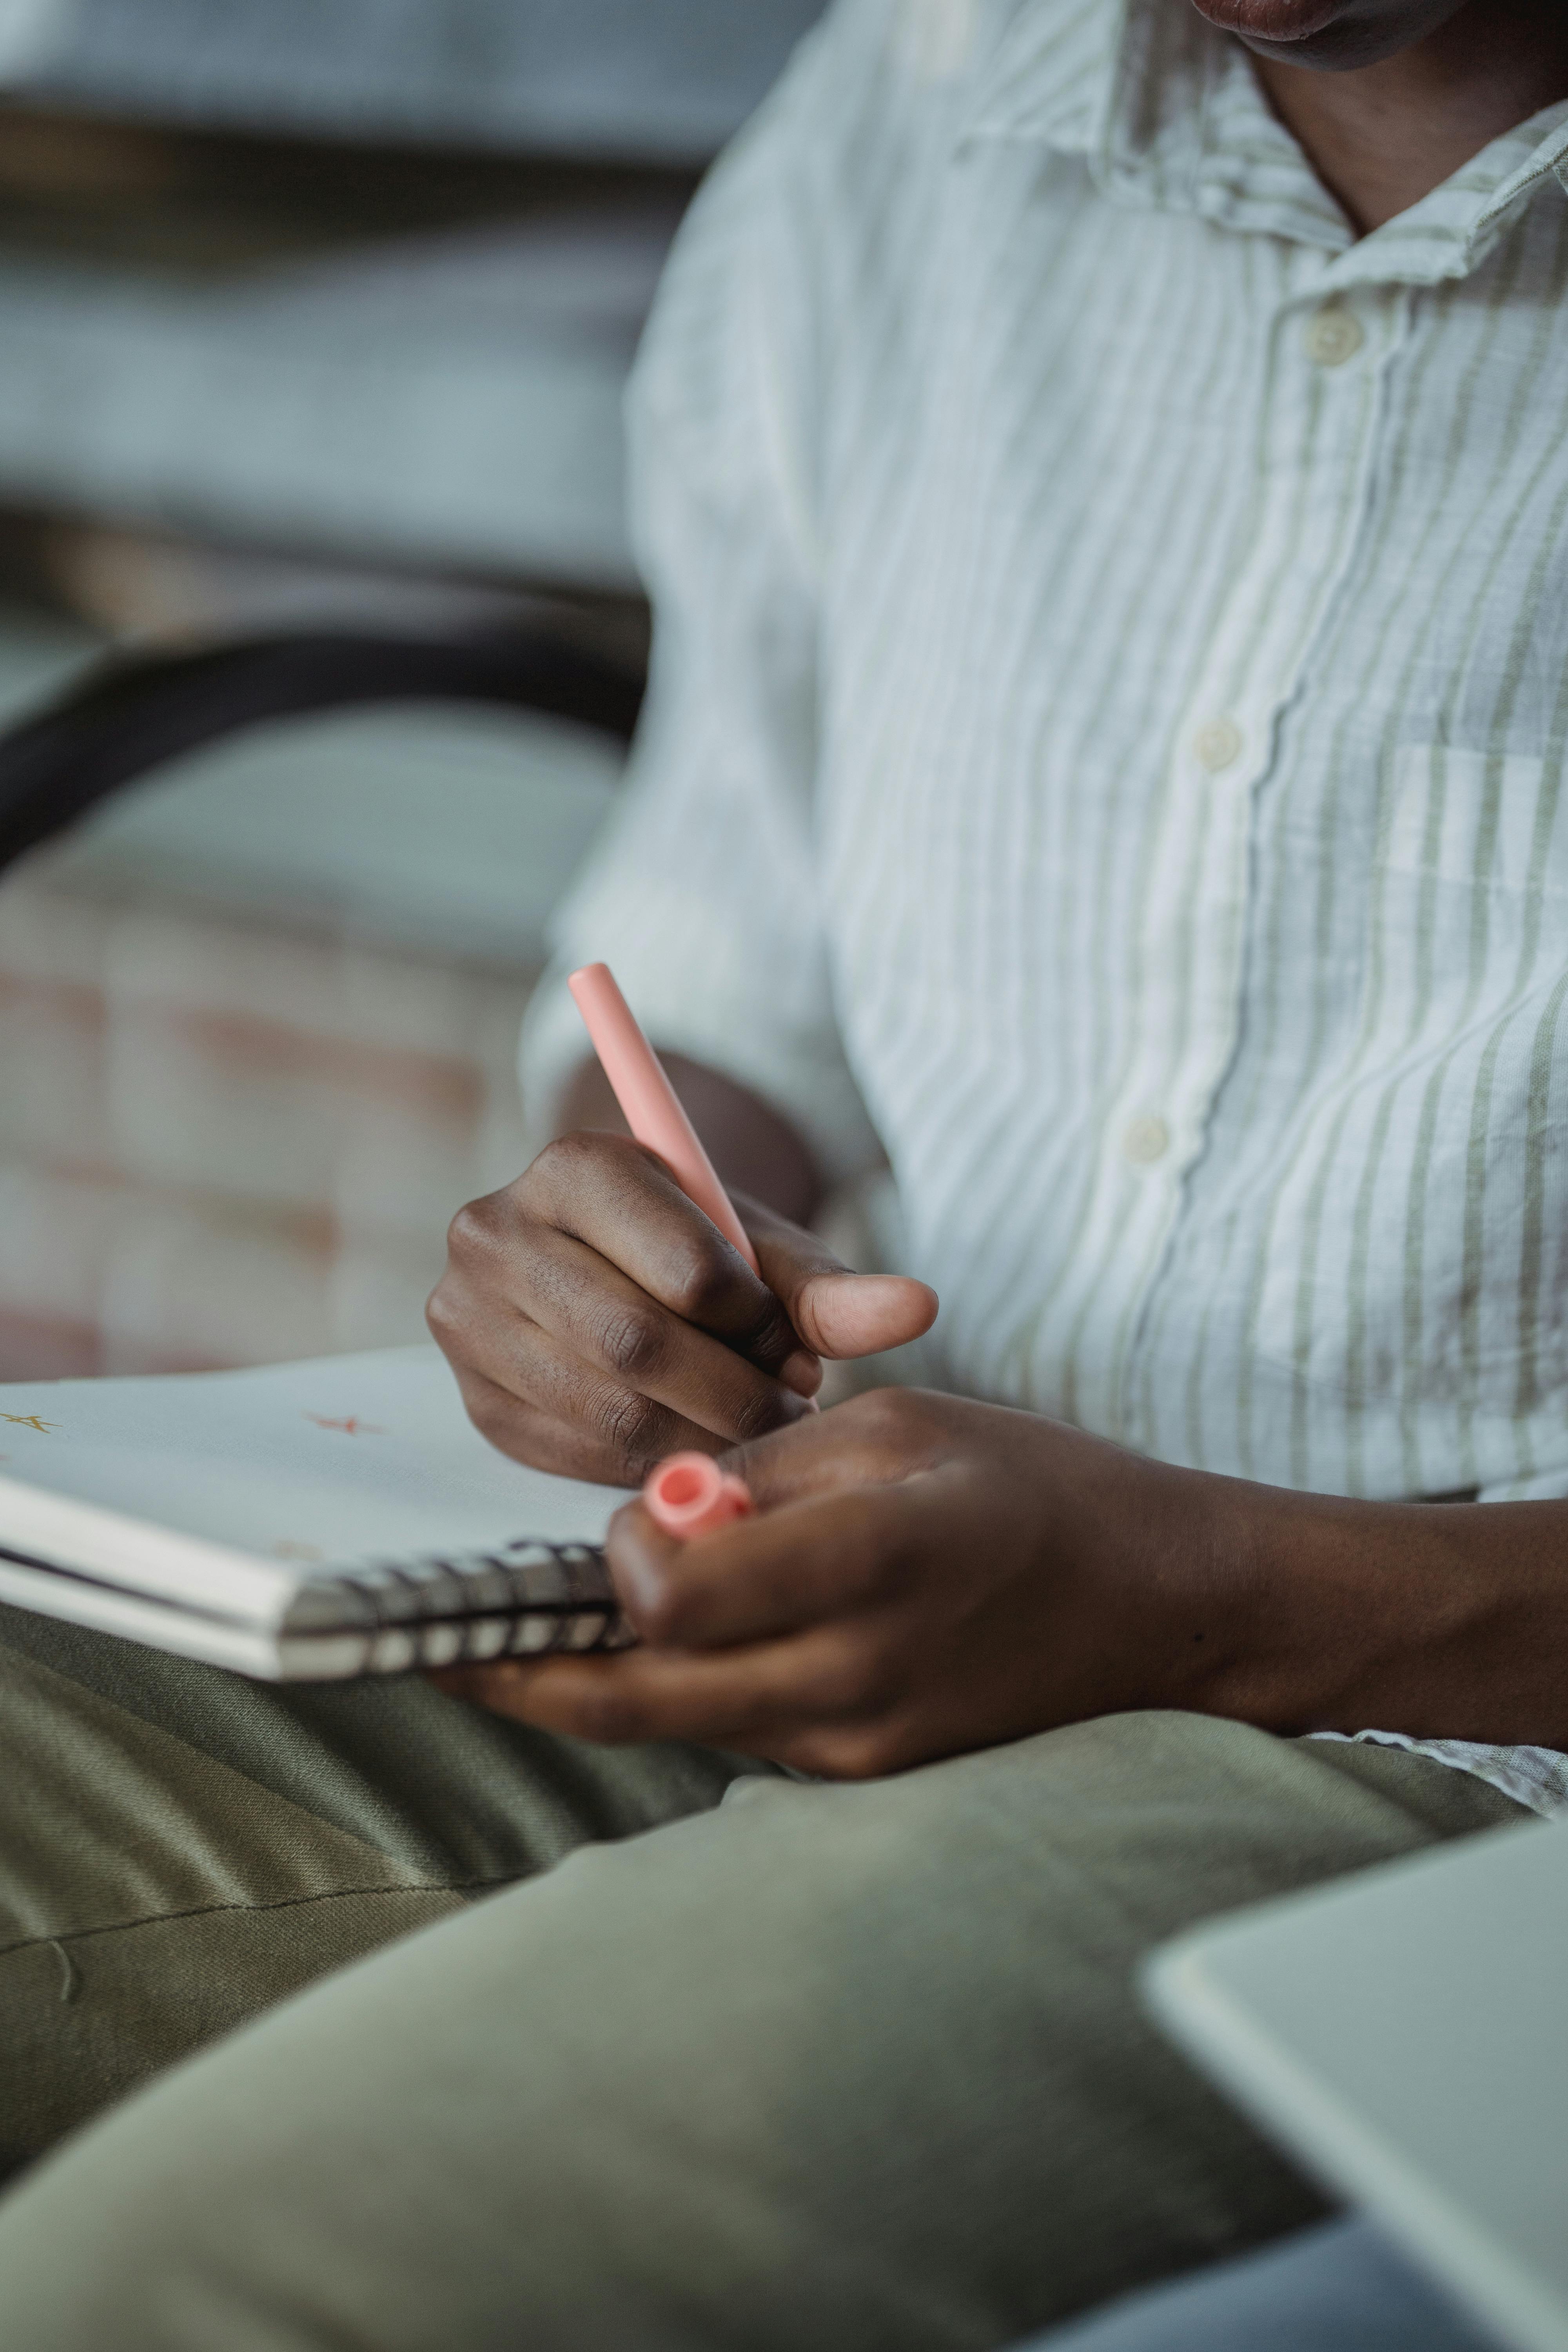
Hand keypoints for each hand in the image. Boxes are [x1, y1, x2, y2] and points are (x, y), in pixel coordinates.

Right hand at [426, 1133, 937, 1486]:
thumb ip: (831, 1286)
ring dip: (700, 1438)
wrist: (599, 1265)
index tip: (798, 1351)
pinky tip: (691, 1444)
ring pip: (609, 1411)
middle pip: (639, 1346)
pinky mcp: (476, 1400)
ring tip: (749, 1430)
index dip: (760, 1323)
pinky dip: (651, 1465)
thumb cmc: (691, 1249)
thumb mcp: (757, 1248)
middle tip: (788, 1413)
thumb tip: (917, 1311)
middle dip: (736, 1397)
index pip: (688, 1268)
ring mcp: (470, 1322)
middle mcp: (497, 1233)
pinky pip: (579, 1456)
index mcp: (575, 1167)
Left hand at [432, 1387, 1237, 1776]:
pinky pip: (737, 1729)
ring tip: (533, 1630)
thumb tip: (652, 1515)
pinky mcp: (862, 1771)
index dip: (615, 1561)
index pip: (676, 1600)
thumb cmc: (1031, 1489)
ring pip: (676, 1721)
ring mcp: (858, 1741)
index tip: (618, 1516)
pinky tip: (671, 1636)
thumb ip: (766, 1471)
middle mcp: (856, 1675)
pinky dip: (685, 1686)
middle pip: (635, 1700)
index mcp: (871, 1564)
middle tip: (438, 1642)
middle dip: (525, 1672)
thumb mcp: (899, 1428)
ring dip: (603, 1678)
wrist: (1158, 1603)